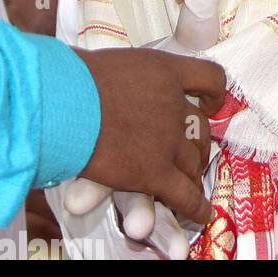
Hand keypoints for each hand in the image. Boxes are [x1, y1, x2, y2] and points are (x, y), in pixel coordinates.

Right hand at [64, 0, 222, 258]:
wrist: (63, 102)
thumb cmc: (76, 78)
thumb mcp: (114, 63)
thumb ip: (131, 76)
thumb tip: (122, 82)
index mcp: (167, 72)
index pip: (209, 77)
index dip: (214, 94)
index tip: (211, 105)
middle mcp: (174, 105)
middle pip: (200, 127)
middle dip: (200, 143)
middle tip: (195, 154)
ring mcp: (167, 140)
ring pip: (193, 161)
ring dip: (194, 173)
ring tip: (193, 182)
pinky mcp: (154, 173)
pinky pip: (184, 194)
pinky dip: (195, 207)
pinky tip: (202, 213)